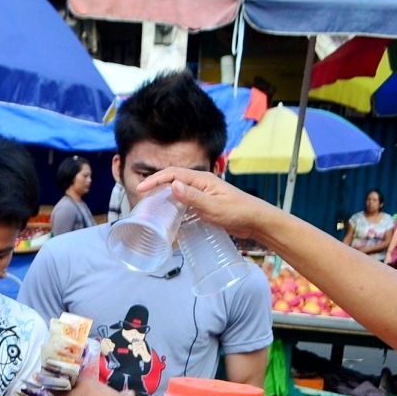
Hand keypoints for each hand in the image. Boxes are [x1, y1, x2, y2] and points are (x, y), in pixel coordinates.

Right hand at [133, 168, 278, 240]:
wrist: (256, 221)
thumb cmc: (238, 212)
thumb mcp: (213, 206)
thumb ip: (193, 196)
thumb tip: (172, 185)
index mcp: (203, 179)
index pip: (173, 174)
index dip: (155, 179)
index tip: (141, 188)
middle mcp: (201, 184)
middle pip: (173, 180)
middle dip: (156, 186)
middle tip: (143, 199)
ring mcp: (203, 194)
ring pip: (178, 192)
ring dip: (164, 197)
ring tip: (152, 208)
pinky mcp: (204, 205)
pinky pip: (185, 203)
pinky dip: (174, 207)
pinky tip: (170, 218)